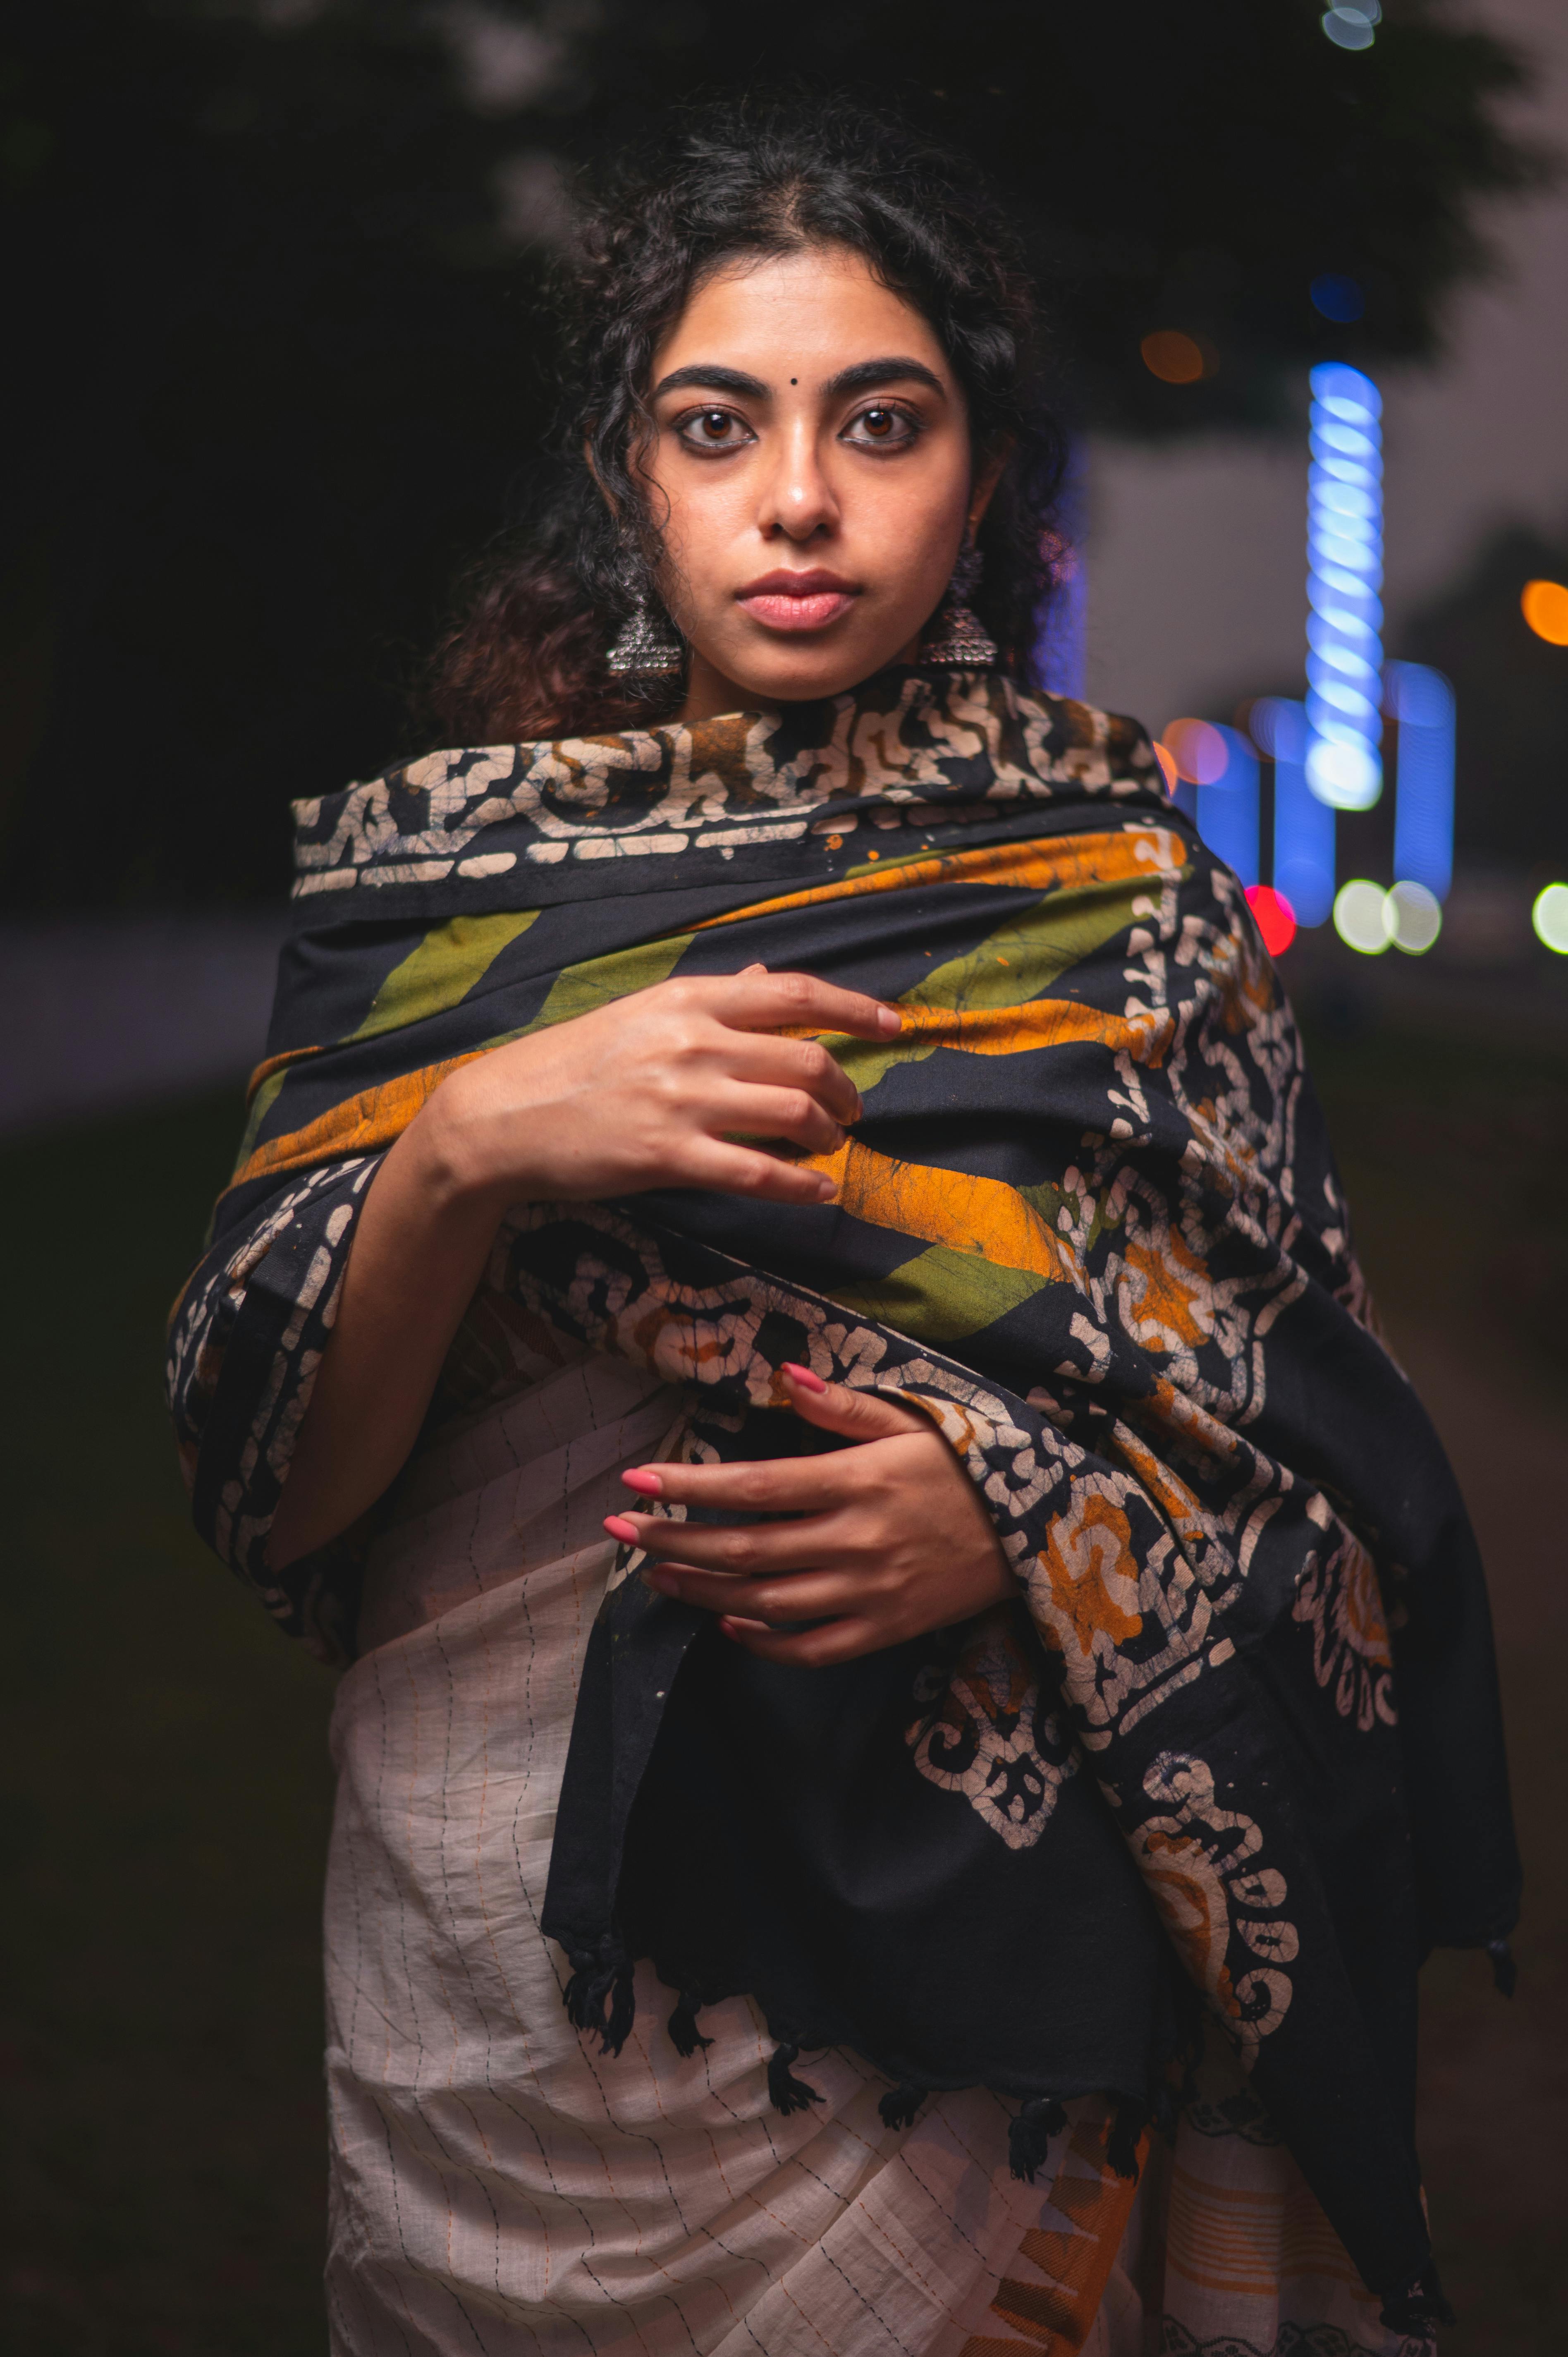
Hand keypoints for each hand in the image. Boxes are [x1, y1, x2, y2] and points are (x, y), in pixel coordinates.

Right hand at [421, 964, 898, 1210]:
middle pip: (806, 1058)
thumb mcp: (641, 1013)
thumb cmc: (573, 1064)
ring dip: (828, 1135)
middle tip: (853, 1111)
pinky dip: (801, 1184)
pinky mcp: (665, 1155)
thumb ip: (712, 999)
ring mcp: (680, 1099)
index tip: (894, 1025)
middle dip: (846, 1088)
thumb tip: (766, 977)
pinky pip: (757, 1172)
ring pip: (792, 1112)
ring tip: (830, 1148)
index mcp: (687, 998)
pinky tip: (819, 1191)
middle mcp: (691, 1041)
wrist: (501, 1116)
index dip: (855, 1008)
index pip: (793, 992)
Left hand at [603, 1364, 1015, 1665]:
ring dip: (703, 1589)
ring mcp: (871, 1591)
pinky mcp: (887, 1629)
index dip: (690, 1486)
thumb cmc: (967, 1465)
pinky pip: (813, 1648)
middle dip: (674, 1539)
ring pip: (766, 1602)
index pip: (754, 1486)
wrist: (1040, 1531)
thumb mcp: (913, 1421)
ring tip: (658, 1573)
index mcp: (858, 1481)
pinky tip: (728, 1624)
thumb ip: (843, 1407)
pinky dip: (764, 1643)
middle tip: (621, 1530)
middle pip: (745, 1547)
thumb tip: (785, 1379)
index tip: (636, 1481)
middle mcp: (857, 1540)